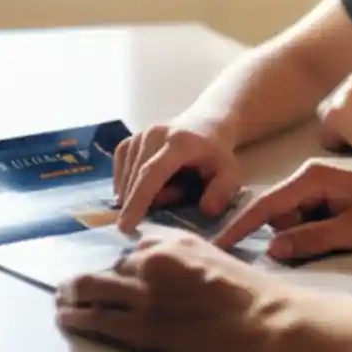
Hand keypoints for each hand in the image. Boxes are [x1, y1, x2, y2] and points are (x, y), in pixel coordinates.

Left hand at [55, 231, 351, 351]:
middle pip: (106, 265)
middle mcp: (151, 261)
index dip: (123, 262)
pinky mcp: (139, 327)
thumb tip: (167, 264)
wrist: (266, 319)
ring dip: (71, 294)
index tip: (115, 270)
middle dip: (87, 277)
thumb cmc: (252, 293)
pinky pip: (94, 318)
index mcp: (174, 241)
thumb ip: (187, 254)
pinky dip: (74, 317)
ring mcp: (142, 294)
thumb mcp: (218, 256)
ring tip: (61, 300)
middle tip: (72, 286)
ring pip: (89, 287)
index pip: (134, 246)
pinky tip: (65, 318)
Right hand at [113, 116, 241, 232]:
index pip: (151, 173)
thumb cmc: (216, 154)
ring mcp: (138, 136)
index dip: (138, 201)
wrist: (205, 124)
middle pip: (137, 179)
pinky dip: (130, 187)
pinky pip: (121, 173)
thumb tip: (206, 211)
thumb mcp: (230, 172)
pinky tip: (148, 188)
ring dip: (142, 194)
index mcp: (179, 142)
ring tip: (170, 187)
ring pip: (128, 178)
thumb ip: (222, 192)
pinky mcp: (128, 142)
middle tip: (174, 200)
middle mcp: (153, 134)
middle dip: (147, 201)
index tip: (126, 227)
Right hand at [214, 161, 351, 262]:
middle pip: (277, 215)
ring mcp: (318, 188)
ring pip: (290, 221)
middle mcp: (310, 178)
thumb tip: (273, 250)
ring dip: (305, 236)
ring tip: (341, 236)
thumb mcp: (349, 232)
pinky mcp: (326, 200)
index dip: (240, 228)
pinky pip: (305, 222)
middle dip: (290, 235)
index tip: (217, 248)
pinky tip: (338, 235)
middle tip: (329, 240)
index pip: (265, 206)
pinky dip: (314, 234)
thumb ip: (309, 240)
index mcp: (311, 178)